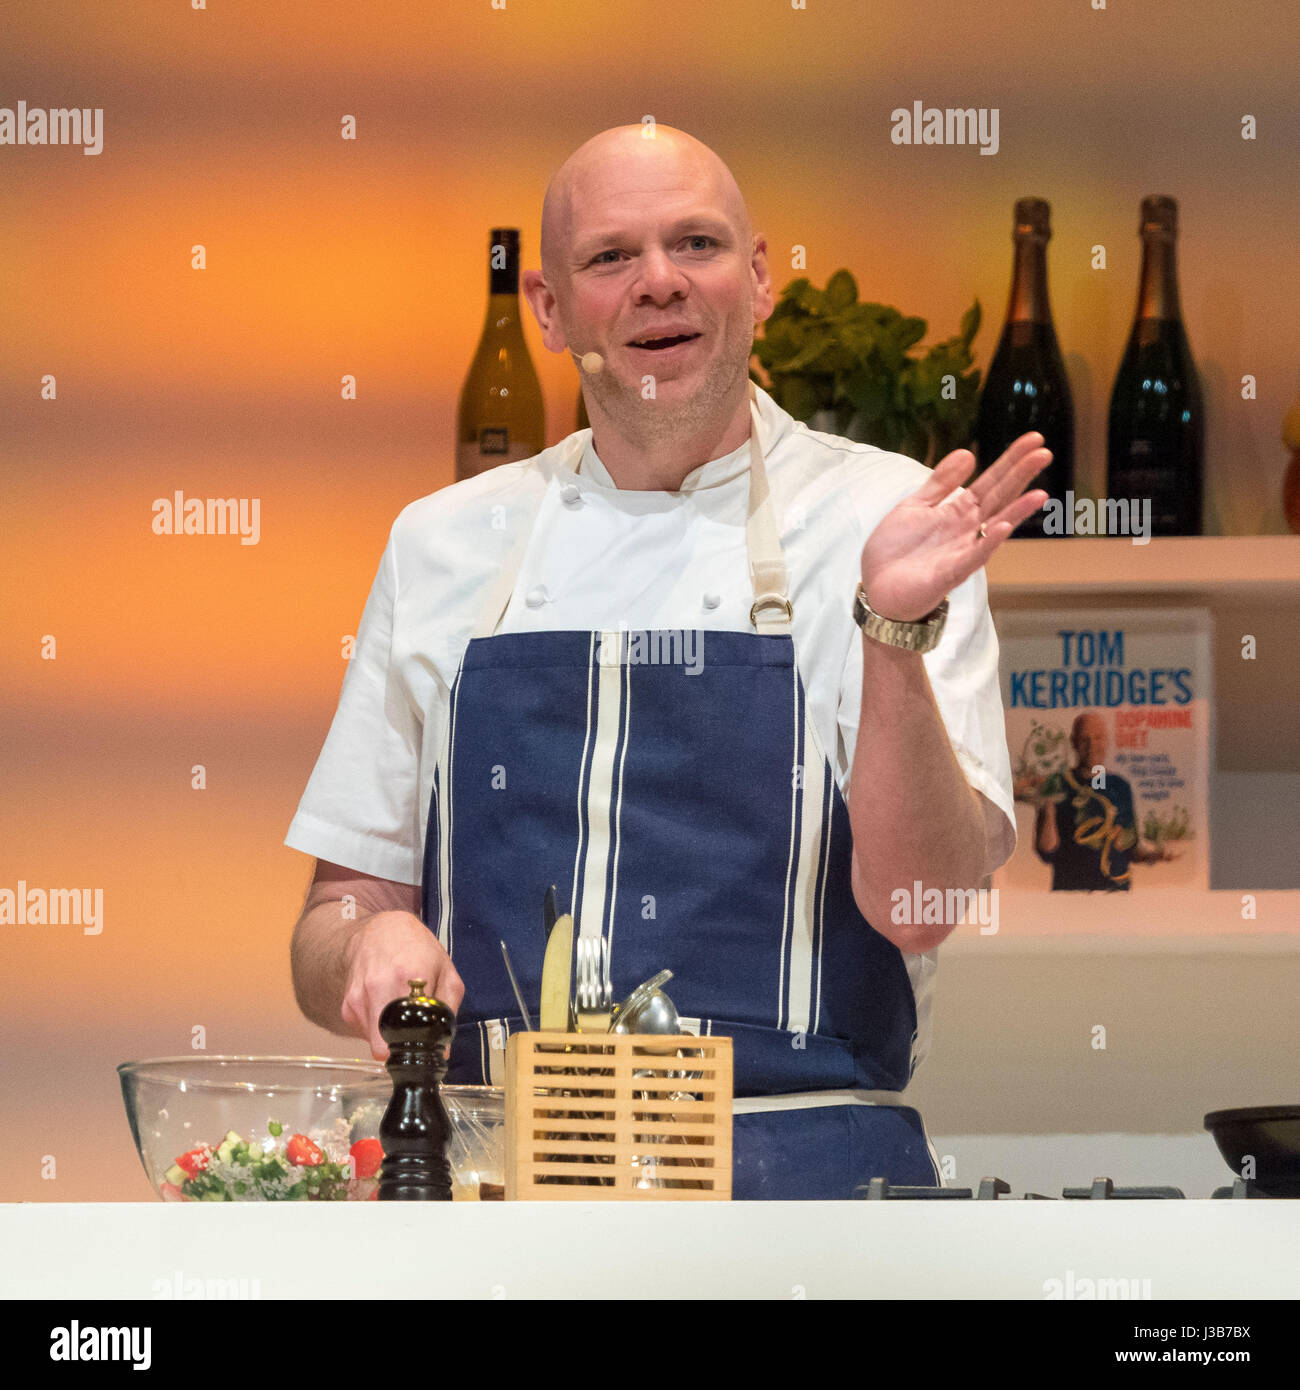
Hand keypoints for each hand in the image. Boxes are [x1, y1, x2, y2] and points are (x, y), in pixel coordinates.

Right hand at [340, 911, 464, 1061]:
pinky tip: (386, 1006)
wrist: (379, 931)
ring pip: (375, 1042)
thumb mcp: (446, 970)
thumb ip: (449, 1008)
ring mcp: (358, 999)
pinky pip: (365, 1032)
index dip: (418, 1048)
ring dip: (389, 1036)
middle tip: (414, 1032)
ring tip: (400, 1011)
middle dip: (401, 1046)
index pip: (408, 1033)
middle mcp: (378, 989)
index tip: (425, 1046)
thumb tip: (444, 1051)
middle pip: (386, 1047)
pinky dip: (377, 1027)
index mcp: (407, 977)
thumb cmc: (417, 949)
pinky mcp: (347, 1007)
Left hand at [860, 434, 1050, 621]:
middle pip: (998, 499)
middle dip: (1020, 476)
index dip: (1011, 461)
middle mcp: (966, 531)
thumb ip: (941, 482)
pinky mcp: (947, 575)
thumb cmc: (897, 550)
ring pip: (994, 529)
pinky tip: (1003, 527)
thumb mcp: (916, 506)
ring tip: (1040, 494)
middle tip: (1045, 452)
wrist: (876, 588)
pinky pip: (971, 558)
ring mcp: (960, 552)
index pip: (990, 482)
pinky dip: (987, 544)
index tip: (1034, 439)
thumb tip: (968, 453)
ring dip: (1017, 512)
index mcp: (958, 512)